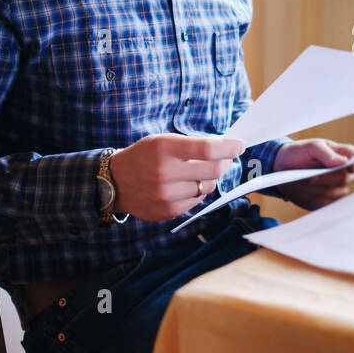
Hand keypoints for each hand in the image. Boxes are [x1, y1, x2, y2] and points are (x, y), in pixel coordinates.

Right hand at [108, 134, 243, 221]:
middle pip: (214, 170)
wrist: (115, 182)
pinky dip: (197, 192)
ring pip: (208, 187)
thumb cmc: (144, 157)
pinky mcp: (169, 211)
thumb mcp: (162, 141)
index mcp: (164, 148)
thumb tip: (226, 147)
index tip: (238, 145)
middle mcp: (165, 173)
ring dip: (209, 178)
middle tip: (226, 157)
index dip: (228, 147)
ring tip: (197, 171)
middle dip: (225, 162)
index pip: (207, 149)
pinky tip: (185, 185)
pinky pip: (197, 201)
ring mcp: (167, 195)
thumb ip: (192, 145)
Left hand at [271, 139, 353, 210]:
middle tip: (311, 176)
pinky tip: (303, 192)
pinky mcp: (327, 201)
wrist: (283, 167)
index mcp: (344, 155)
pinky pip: (327, 204)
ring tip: (302, 182)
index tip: (350, 166)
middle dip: (327, 178)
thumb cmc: (300, 153)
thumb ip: (327, 154)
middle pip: (347, 179)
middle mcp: (345, 173)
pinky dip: (314, 199)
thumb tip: (343, 162)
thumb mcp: (310, 147)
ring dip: (318, 189)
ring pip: (336, 193)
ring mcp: (337, 189)